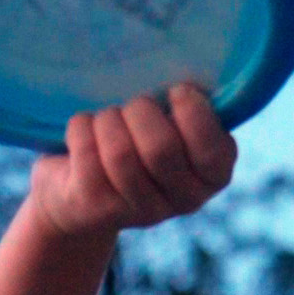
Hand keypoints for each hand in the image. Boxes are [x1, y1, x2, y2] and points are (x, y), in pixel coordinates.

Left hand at [27, 83, 236, 241]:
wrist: (82, 192)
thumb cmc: (140, 139)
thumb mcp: (176, 124)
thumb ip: (189, 108)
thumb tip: (184, 82)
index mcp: (213, 177)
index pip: (211, 150)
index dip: (192, 112)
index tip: (176, 91)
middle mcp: (182, 202)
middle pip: (161, 148)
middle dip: (141, 111)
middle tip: (133, 106)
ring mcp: (139, 211)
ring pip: (121, 153)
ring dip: (108, 120)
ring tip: (106, 119)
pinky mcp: (96, 208)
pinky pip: (87, 153)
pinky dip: (80, 128)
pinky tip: (84, 130)